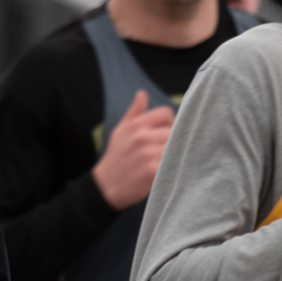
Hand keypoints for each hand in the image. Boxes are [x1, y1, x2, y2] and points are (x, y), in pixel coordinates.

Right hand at [92, 91, 175, 210]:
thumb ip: (134, 112)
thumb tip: (142, 93)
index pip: (166, 113)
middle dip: (174, 140)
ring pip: (176, 146)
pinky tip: (169, 170)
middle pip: (174, 131)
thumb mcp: (120, 130)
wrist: (106, 186)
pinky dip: (174, 166)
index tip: (167, 133)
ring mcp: (147, 153)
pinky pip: (173, 162)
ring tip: (169, 161)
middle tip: (168, 150)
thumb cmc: (116, 157)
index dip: (170, 122)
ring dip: (175, 154)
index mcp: (135, 124)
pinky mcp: (152, 171)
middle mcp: (141, 136)